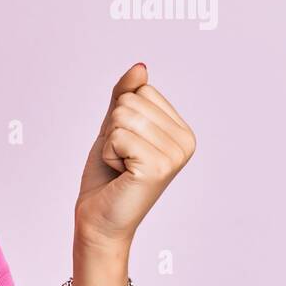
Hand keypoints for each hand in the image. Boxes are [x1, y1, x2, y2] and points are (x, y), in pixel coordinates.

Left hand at [75, 63, 196, 250]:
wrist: (99, 217)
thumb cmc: (107, 176)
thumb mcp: (114, 127)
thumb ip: (126, 95)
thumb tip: (140, 67)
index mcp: (182, 131)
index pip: (142, 91)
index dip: (120, 117)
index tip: (126, 146)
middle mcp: (186, 142)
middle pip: (131, 101)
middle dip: (113, 130)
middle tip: (121, 159)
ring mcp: (174, 155)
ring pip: (123, 116)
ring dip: (110, 142)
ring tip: (121, 166)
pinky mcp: (157, 167)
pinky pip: (117, 135)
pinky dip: (108, 153)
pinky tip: (120, 174)